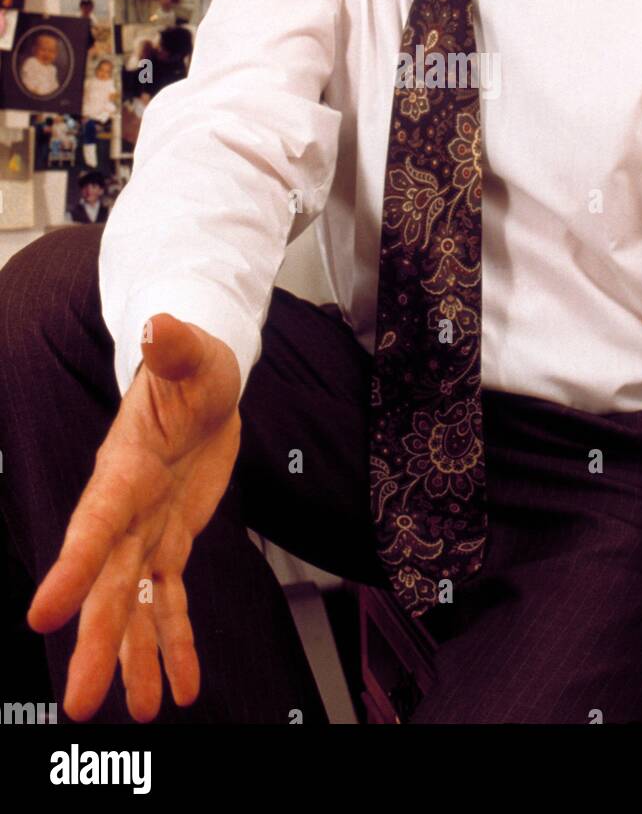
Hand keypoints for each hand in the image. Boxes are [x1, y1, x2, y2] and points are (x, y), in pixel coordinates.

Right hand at [27, 314, 240, 722]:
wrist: (202, 380)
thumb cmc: (192, 366)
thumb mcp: (191, 356)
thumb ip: (174, 350)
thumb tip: (158, 325)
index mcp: (123, 470)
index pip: (93, 525)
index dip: (71, 569)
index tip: (43, 616)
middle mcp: (126, 509)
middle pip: (107, 583)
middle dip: (96, 642)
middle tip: (83, 703)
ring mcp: (147, 528)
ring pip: (135, 603)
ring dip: (135, 657)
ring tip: (136, 711)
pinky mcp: (172, 539)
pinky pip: (170, 598)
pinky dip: (175, 641)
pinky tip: (179, 684)